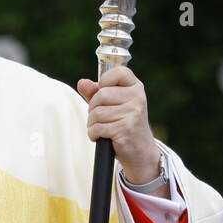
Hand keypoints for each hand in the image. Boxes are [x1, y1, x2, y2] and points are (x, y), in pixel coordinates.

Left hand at [76, 65, 161, 185]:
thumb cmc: (124, 123)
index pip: (118, 72)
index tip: (103, 91)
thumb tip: (82, 83)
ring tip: (101, 128)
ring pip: (97, 113)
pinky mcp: (126, 129)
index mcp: (135, 87)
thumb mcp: (113, 104)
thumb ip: (96, 92)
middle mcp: (137, 98)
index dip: (104, 81)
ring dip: (92, 123)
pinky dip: (93, 134)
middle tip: (100, 116)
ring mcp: (133, 113)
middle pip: (101, 95)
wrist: (140, 150)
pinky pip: (97, 128)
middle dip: (93, 108)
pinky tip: (102, 136)